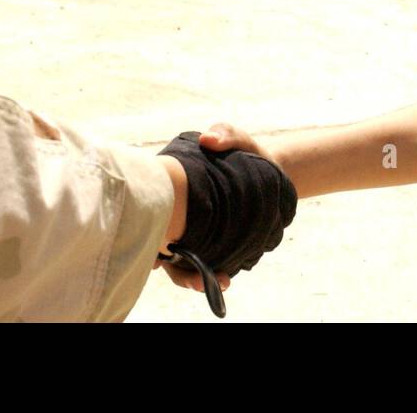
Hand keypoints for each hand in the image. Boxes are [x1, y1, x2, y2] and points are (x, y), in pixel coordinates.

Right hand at [155, 124, 291, 296]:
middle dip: (171, 264)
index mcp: (173, 190)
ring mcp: (192, 231)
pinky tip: (224, 279)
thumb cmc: (245, 152)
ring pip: (179, 261)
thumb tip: (208, 140)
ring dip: (190, 276)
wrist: (269, 170)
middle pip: (160, 244)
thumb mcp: (237, 140)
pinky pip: (201, 264)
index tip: (157, 251)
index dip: (147, 230)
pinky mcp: (210, 244)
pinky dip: (208, 275)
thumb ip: (226, 134)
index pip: (151, 211)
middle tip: (194, 276)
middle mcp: (177, 214)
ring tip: (215, 281)